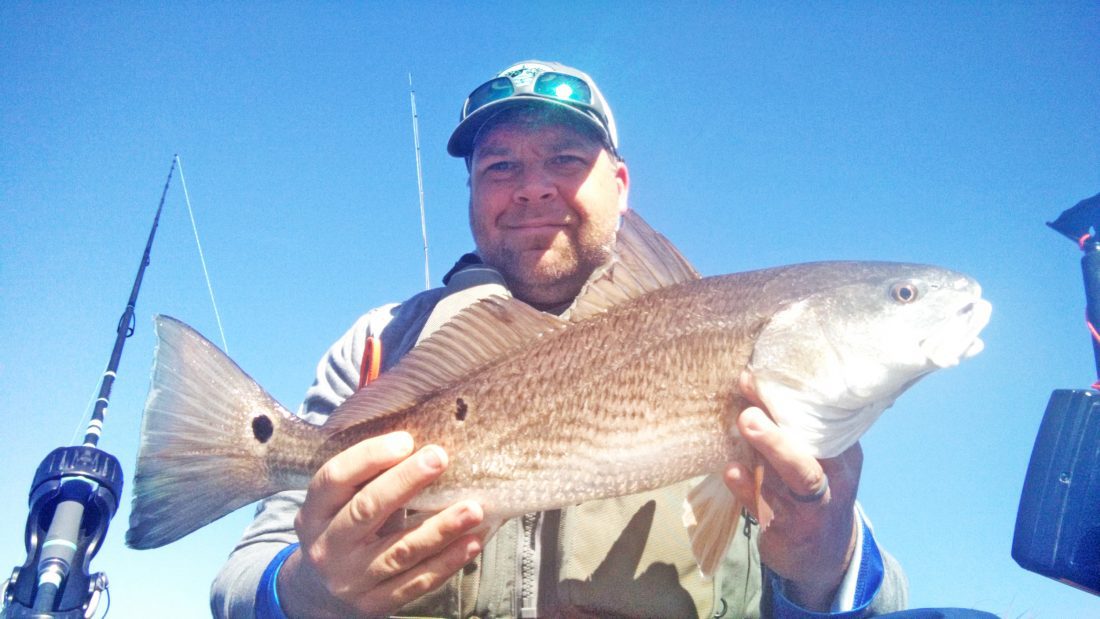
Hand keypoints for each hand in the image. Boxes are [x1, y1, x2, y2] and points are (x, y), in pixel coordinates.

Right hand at [277, 432, 484, 617]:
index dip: (368, 457)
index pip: (334, 479)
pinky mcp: (375, 604)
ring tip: (473, 508)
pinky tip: (472, 541)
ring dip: (440, 528)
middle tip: (440, 458)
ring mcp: (351, 580)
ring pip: (399, 551)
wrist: (320, 593)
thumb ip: (367, 478)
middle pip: (367, 510)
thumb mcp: (339, 504)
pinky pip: (416, 582)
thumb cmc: (343, 529)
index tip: (405, 440)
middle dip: (405, 481)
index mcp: (313, 513)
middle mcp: (327, 547)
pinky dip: (448, 562)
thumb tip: (422, 441)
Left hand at [724, 376, 861, 610]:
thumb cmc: (813, 491)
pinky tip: (730, 472)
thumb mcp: (820, 460)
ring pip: (794, 478)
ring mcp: (812, 508)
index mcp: (842, 455)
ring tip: (745, 423)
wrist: (823, 555)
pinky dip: (748, 489)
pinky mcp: (790, 531)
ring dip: (768, 449)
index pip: (823, 422)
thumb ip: (797, 428)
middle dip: (781, 429)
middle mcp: (833, 480)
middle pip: (810, 453)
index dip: (792, 397)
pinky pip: (767, 508)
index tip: (760, 372)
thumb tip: (756, 378)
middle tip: (750, 402)